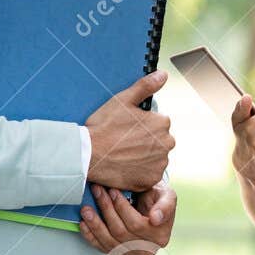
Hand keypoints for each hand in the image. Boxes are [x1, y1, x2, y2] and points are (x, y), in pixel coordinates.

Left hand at [79, 180, 175, 254]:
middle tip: (97, 191)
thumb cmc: (157, 199)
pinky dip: (90, 236)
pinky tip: (84, 224)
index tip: (113, 190)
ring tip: (86, 208)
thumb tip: (155, 219)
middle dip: (106, 209)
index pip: (136, 224)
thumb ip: (166, 205)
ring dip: (95, 224)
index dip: (122, 207)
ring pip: (109, 241)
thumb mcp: (167, 196)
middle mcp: (147, 250)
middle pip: (121, 232)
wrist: (150, 207)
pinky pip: (101, 247)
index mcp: (160, 236)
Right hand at [86, 71, 173, 191]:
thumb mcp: (123, 100)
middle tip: (124, 143)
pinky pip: (150, 174)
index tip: (127, 129)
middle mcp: (166, 143)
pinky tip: (126, 166)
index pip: (158, 123)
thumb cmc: (104, 126)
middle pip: (159, 141)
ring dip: (144, 157)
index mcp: (162, 122)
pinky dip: (141, 172)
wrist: (88, 154)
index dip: (141, 126)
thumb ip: (146, 86)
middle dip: (146, 141)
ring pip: (156, 158)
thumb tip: (163, 75)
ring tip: (124, 155)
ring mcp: (159, 163)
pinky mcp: (151, 179)